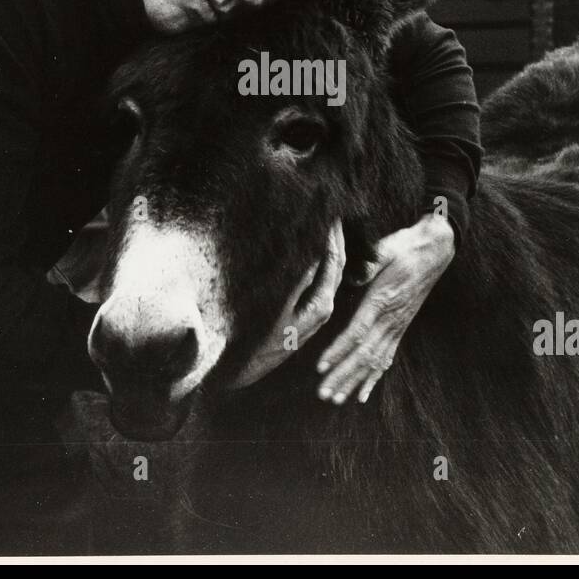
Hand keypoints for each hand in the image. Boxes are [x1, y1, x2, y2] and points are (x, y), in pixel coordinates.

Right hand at [228, 220, 345, 388]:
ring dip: (329, 247)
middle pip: (337, 263)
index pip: (335, 260)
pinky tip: (312, 248)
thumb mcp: (278, 306)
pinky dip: (319, 260)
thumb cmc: (256, 339)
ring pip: (329, 271)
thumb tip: (318, 250)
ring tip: (327, 222)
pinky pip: (318, 279)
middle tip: (335, 208)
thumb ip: (300, 279)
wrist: (241, 369)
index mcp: (322, 304)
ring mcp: (315, 309)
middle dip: (337, 236)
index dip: (335, 233)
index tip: (335, 209)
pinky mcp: (304, 311)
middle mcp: (323, 306)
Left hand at [316, 213, 454, 403]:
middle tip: (322, 394)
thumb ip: (367, 265)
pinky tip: (363, 394)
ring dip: (354, 382)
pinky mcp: (400, 328)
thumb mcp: (385, 249)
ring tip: (336, 400)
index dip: (338, 350)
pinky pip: (387, 357)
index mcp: (382, 300)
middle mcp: (390, 319)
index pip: (357, 332)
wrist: (434, 250)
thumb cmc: (405, 246)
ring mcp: (397, 326)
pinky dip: (374, 378)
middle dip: (341, 376)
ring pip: (374, 361)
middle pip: (363, 354)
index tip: (321, 366)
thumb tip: (349, 277)